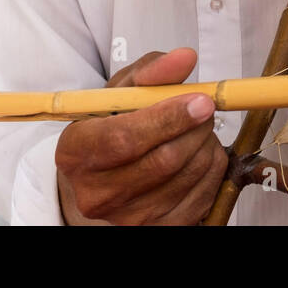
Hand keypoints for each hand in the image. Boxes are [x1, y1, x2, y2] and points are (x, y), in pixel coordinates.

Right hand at [55, 47, 228, 224]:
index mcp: (75, 152)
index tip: (201, 100)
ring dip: (206, 144)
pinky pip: (203, 195)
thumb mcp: (123, 91)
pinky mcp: (157, 230)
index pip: (125, 139)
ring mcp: (126, 218)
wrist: (105, 175)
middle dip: (196, 128)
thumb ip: (152, 71)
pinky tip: (200, 153)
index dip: (169, 118)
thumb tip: (185, 58)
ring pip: (187, 176)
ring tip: (198, 129)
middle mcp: (96, 194)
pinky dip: (212, 167)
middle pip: (162, 161)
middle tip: (206, 107)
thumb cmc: (113, 125)